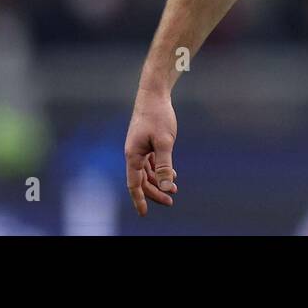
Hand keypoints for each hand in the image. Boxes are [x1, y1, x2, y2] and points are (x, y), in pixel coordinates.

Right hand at [124, 87, 178, 215]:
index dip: (139, 199)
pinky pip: (151, 162)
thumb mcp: (165, 142)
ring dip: (159, 181)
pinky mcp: (146, 142)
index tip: (144, 213)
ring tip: (173, 190)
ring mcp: (139, 148)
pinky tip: (172, 173)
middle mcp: (133, 153)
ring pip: (147, 172)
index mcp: (133, 155)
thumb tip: (166, 185)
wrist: (154, 94)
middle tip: (170, 201)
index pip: (134, 184)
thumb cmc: (158, 116)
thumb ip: (165, 165)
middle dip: (155, 192)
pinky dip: (160, 170)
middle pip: (142, 180)